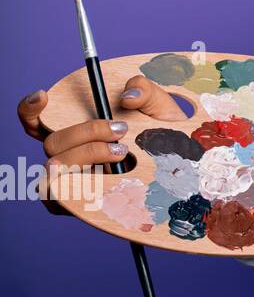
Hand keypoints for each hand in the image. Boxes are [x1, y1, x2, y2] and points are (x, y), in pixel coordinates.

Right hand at [17, 76, 188, 215]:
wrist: (181, 165)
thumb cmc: (162, 134)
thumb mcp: (158, 106)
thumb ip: (143, 90)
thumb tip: (128, 97)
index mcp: (77, 132)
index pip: (36, 122)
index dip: (30, 109)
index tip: (43, 95)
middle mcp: (68, 156)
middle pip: (52, 143)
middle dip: (85, 133)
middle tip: (120, 130)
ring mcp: (69, 181)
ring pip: (56, 167)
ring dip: (88, 155)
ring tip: (123, 151)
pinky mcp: (74, 205)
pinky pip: (64, 196)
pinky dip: (86, 182)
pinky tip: (113, 174)